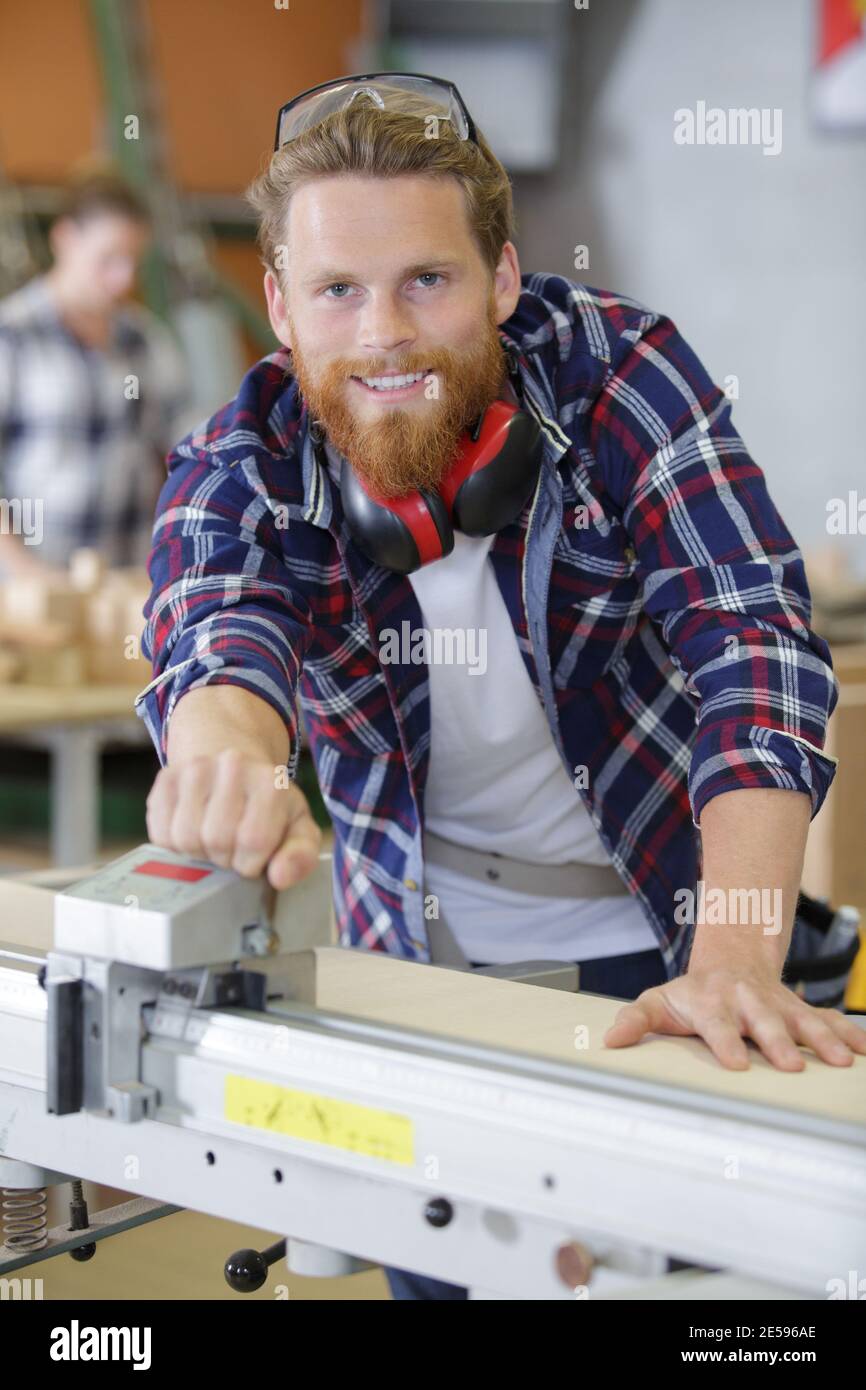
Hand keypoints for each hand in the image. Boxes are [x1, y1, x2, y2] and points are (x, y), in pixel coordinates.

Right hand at [146, 747, 321, 890]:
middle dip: (225, 857)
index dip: (251, 862)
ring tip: (214, 839)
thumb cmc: (270, 807)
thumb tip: (280, 877)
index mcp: (270, 781)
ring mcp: (195, 768)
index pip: (253, 839)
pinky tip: (194, 830)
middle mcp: (232, 765)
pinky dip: (175, 845)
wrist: (237, 767)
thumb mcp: (297, 830)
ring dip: (199, 852)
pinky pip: (160, 833)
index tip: (255, 857)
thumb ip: (300, 856)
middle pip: (216, 839)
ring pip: (185, 838)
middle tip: (234, 847)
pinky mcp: (166, 778)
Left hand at [603, 964, 865, 1070]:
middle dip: (778, 1041)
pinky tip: (863, 1050)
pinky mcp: (801, 1010)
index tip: (737, 1064)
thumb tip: (610, 1041)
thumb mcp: (659, 1002)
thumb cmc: (693, 993)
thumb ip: (636, 1021)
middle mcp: (748, 1000)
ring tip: (841, 1061)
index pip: (716, 1023)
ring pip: (803, 1019)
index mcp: (712, 1001)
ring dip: (823, 1039)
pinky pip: (828, 1019)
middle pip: (764, 1021)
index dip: (725, 1042)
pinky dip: (850, 1032)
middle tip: (791, 1065)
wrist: (731, 962)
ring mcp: (778, 1004)